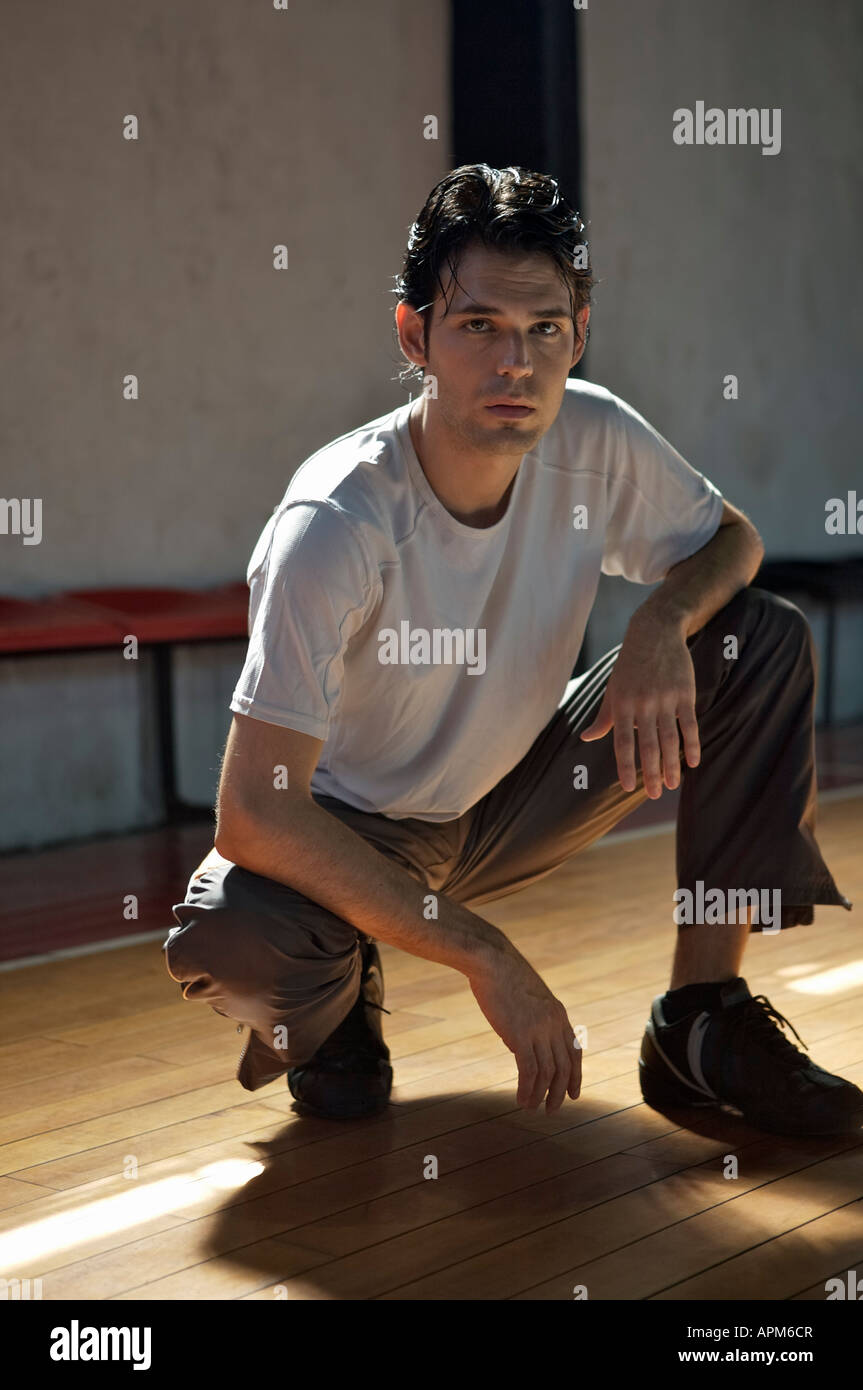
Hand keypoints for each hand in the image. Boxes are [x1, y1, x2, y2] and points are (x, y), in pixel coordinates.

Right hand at [469, 954, 580, 1112]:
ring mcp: (539, 1030)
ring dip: (541, 1095)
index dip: (575, 1075)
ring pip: (548, 1073)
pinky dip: (527, 1089)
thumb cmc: (503, 975)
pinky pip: (529, 1071)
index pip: (574, 1050)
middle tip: (553, 1110)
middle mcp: (553, 1024)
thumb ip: (531, 1021)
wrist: (492, 961)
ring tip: (532, 1109)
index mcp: (558, 1013)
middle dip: (559, 1092)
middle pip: (564, 1066)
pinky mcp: (521, 1035)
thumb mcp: (526, 998)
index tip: (572, 1093)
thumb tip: (520, 1046)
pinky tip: (521, 1099)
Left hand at [579, 612, 699, 797]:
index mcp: (621, 704)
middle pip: (648, 745)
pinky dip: (692, 744)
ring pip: (669, 739)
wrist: (655, 632)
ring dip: (671, 764)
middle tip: (655, 794)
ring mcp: (664, 699)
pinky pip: (689, 724)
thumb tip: (586, 738)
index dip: (626, 766)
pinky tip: (693, 762)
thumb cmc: (630, 665)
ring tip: (672, 784)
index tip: (629, 787)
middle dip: (651, 773)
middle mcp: (642, 704)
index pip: (622, 742)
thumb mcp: (613, 689)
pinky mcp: (684, 693)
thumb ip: (603, 717)